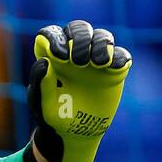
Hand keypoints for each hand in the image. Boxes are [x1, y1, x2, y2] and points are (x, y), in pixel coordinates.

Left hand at [27, 21, 131, 161]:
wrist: (75, 133)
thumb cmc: (53, 116)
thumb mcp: (41, 103)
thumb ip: (40, 83)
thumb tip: (45, 61)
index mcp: (53, 57)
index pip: (51, 34)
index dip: (56, 38)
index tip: (60, 57)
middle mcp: (74, 54)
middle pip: (79, 28)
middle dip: (80, 38)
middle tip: (79, 61)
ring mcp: (95, 61)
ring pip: (102, 36)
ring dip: (101, 44)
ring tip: (97, 63)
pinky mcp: (114, 72)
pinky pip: (121, 55)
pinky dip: (119, 57)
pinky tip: (112, 69)